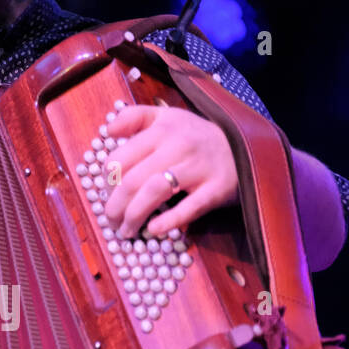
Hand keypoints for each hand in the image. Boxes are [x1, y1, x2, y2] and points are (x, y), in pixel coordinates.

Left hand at [102, 104, 238, 237]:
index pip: (119, 159)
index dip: (106, 183)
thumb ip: (135, 118)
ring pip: (155, 191)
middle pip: (132, 180)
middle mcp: (177, 146)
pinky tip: (153, 230)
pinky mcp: (216, 189)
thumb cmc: (195, 136)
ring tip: (127, 231)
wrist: (243, 147)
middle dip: (115, 207)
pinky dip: (168, 221)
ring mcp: (198, 168)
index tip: (107, 196)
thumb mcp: (167, 117)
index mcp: (161, 130)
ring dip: (134, 216)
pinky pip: (189, 207)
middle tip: (112, 221)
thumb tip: (108, 131)